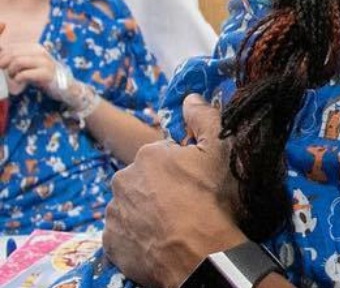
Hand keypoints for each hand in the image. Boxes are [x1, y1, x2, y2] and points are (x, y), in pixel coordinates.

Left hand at [0, 36, 59, 97]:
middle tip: (5, 72)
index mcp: (35, 48)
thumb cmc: (43, 75)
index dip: (2, 56)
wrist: (65, 86)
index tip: (2, 65)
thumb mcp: (30, 64)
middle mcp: (41, 52)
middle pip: (12, 53)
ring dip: (11, 71)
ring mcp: (45, 62)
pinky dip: (17, 79)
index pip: (11, 48)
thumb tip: (1, 53)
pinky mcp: (46, 74)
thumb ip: (18, 58)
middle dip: (3, 63)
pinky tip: (19, 82)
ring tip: (13, 77)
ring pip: (17, 61)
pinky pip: (24, 74)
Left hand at [104, 95, 246, 287]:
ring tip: (172, 227)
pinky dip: (137, 236)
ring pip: (131, 206)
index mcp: (148, 155)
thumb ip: (205, 119)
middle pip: (143, 180)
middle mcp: (122, 180)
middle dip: (160, 189)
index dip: (182, 168)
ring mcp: (114, 213)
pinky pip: (123, 234)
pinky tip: (158, 241)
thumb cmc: (210, 198)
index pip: (163, 155)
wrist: (198, 253)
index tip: (196, 183)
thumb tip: (190, 97)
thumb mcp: (220, 151)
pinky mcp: (110, 242)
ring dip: (146, 212)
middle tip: (184, 205)